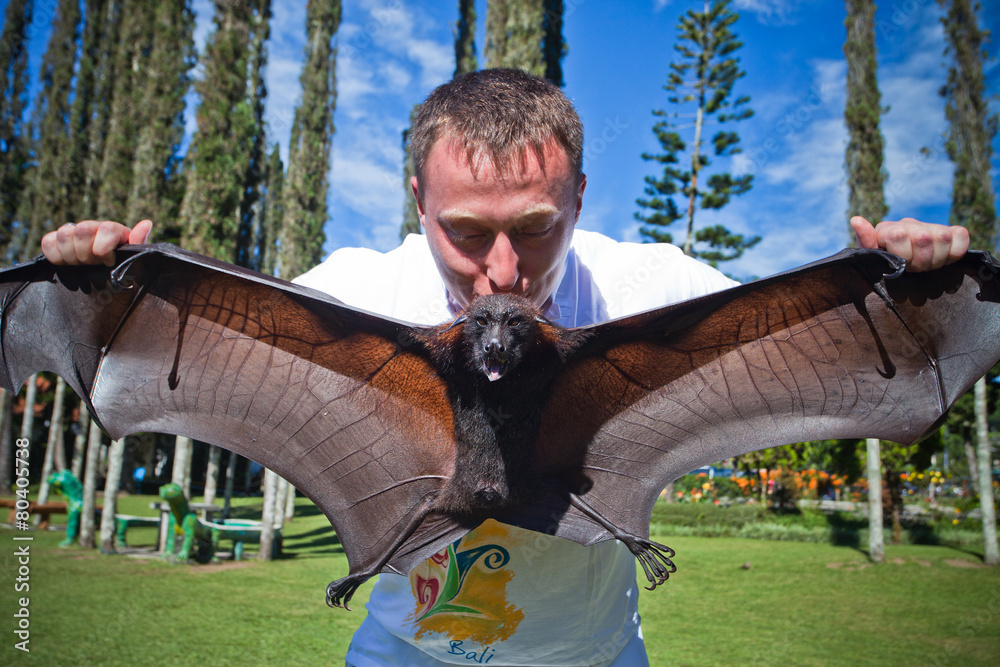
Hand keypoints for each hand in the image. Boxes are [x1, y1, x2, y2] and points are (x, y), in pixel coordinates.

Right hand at [40, 220, 152, 265]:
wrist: (103, 278)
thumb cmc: (122, 267)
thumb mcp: (134, 259)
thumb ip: (138, 243)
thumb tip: (146, 223)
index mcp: (112, 230)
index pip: (106, 228)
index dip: (104, 248)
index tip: (108, 262)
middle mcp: (92, 227)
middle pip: (82, 230)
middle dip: (87, 254)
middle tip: (93, 265)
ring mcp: (73, 233)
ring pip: (64, 234)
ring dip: (71, 255)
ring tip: (81, 266)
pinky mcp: (55, 242)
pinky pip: (47, 241)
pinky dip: (54, 254)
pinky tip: (67, 264)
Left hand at [850, 216, 968, 271]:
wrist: (903, 269)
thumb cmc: (883, 266)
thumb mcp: (870, 257)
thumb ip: (865, 240)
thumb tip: (856, 219)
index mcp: (888, 230)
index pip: (898, 235)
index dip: (903, 256)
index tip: (900, 264)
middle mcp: (910, 224)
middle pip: (923, 239)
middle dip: (920, 261)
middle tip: (915, 266)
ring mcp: (932, 227)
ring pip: (941, 238)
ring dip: (937, 258)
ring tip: (927, 263)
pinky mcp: (952, 232)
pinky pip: (961, 235)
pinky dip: (956, 249)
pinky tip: (944, 255)